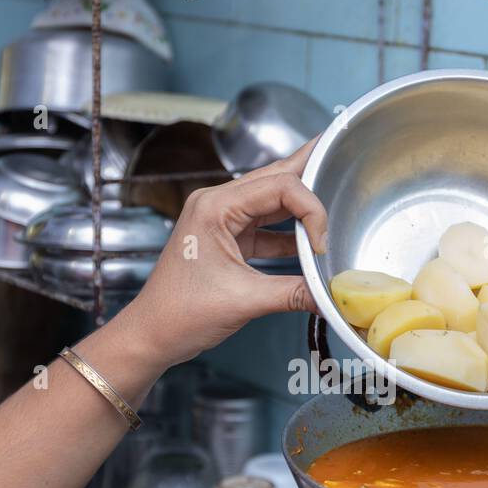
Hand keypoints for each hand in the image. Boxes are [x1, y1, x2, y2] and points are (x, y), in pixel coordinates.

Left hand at [118, 138, 327, 369]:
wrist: (152, 334)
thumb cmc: (180, 312)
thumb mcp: (245, 300)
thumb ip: (294, 294)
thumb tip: (330, 295)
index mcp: (215, 207)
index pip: (279, 187)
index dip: (310, 209)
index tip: (322, 243)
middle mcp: (216, 205)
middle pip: (273, 179)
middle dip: (307, 170)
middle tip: (335, 152)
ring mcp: (221, 221)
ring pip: (270, 202)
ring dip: (300, 204)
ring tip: (329, 189)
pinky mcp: (226, 240)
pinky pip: (265, 227)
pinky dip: (289, 234)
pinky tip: (310, 241)